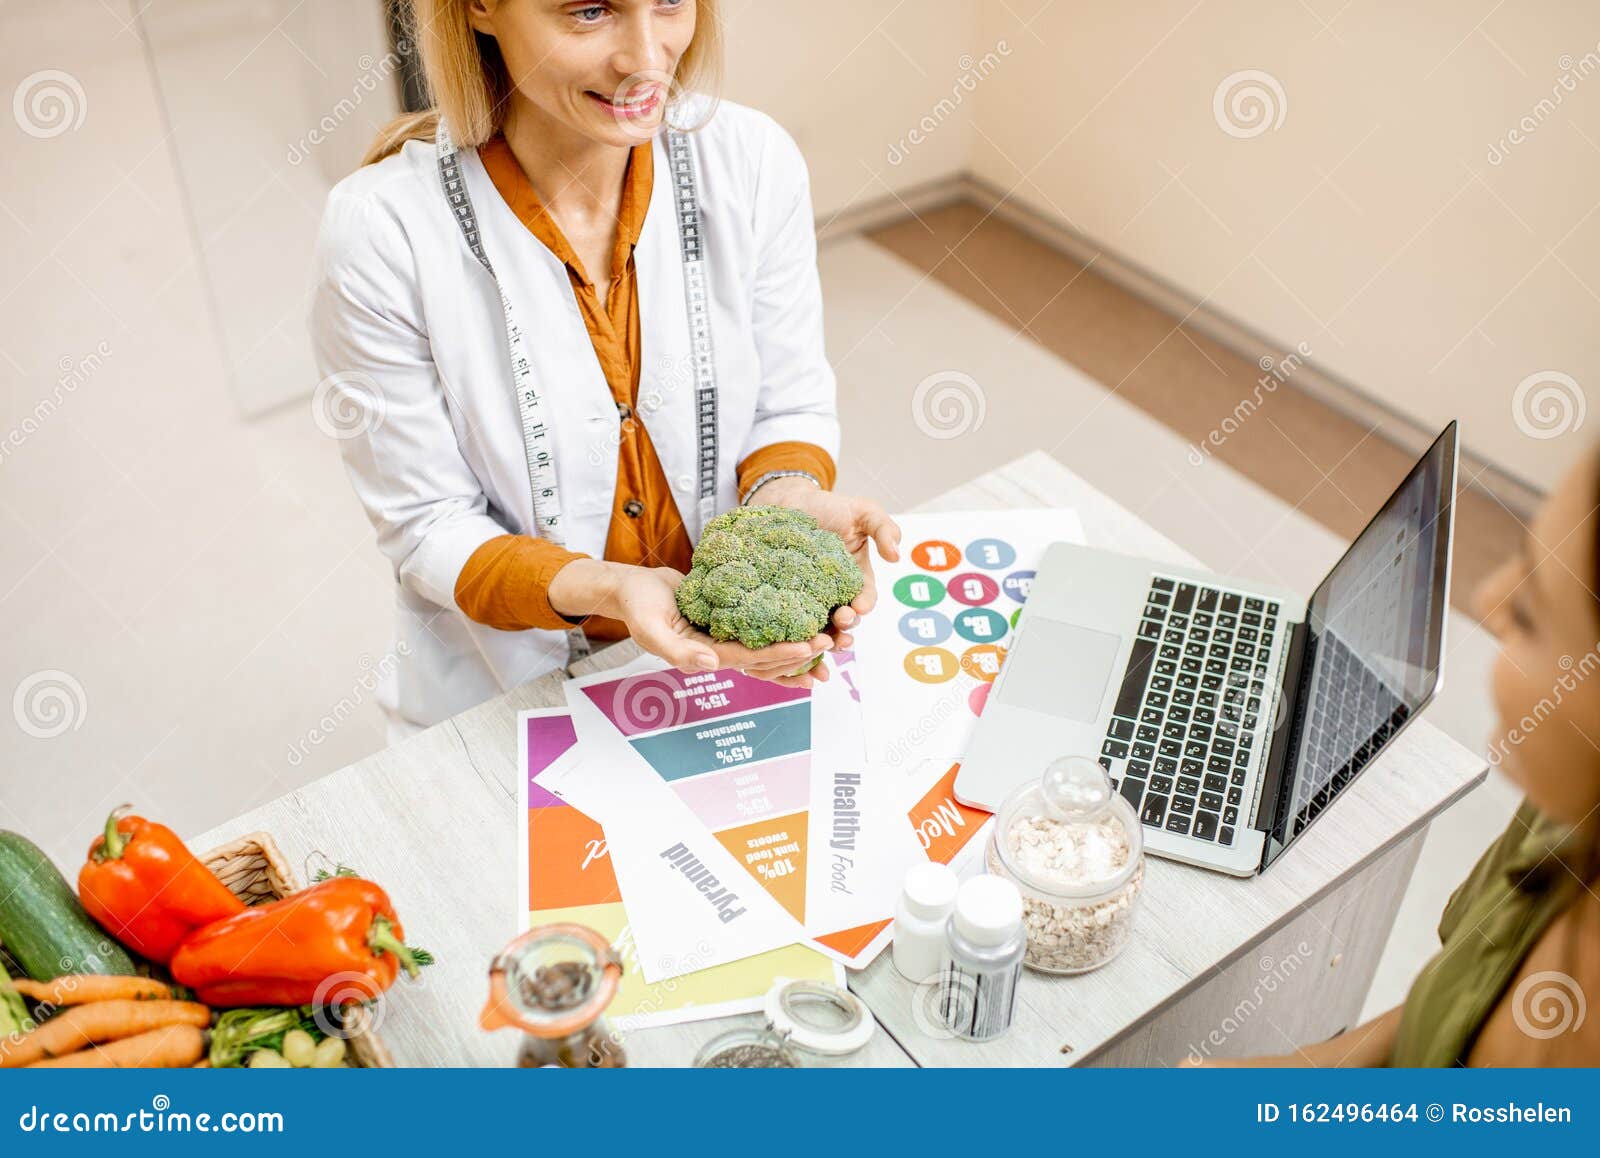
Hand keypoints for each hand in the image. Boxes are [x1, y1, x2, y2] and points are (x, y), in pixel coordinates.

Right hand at [553, 561, 834, 688]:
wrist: (630, 588)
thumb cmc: (637, 606)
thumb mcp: (649, 627)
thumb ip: (676, 650)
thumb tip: (710, 663)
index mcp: (704, 655)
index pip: (752, 658)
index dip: (782, 654)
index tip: (811, 645)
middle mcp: (718, 650)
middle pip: (767, 658)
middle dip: (800, 654)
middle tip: (833, 642)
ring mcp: (723, 636)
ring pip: (767, 647)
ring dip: (796, 647)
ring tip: (829, 641)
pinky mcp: (727, 618)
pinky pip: (759, 627)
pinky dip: (780, 627)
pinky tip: (803, 620)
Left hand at [753, 480, 901, 642]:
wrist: (790, 502)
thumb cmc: (829, 507)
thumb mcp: (863, 512)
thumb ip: (884, 529)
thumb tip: (896, 556)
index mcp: (857, 577)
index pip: (866, 598)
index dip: (865, 604)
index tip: (860, 606)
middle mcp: (836, 593)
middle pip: (846, 618)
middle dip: (847, 624)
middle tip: (842, 619)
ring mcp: (812, 599)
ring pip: (822, 627)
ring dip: (827, 636)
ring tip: (823, 639)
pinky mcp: (789, 600)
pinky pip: (795, 621)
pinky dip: (798, 634)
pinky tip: (796, 637)